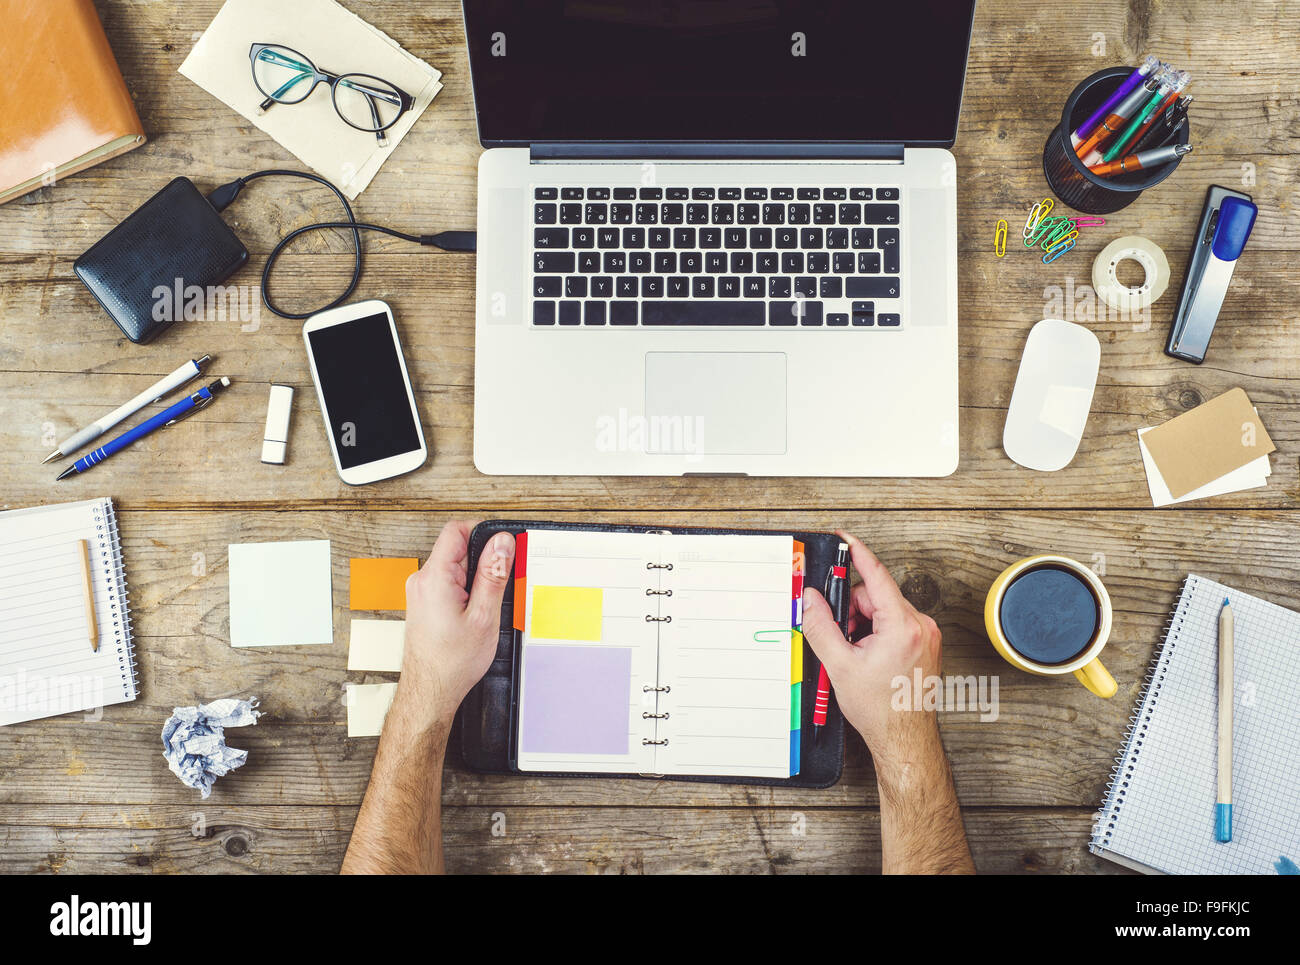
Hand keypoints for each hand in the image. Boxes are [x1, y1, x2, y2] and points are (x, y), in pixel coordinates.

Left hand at [389, 521, 514, 732]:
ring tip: (483, 605)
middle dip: (483, 560)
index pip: (457, 530)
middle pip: (458, 547)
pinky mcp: (424, 601)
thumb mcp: (484, 616)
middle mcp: (422, 580)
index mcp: (434, 578)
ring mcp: (420, 591)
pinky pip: (448, 581)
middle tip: (497, 586)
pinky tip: (472, 611)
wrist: (431, 690)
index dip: (483, 531)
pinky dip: (465, 589)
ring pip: (454, 565)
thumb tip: (502, 543)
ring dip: (474, 577)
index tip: (502, 547)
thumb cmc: (452, 662)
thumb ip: (493, 575)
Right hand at [801, 532, 942, 775]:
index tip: (844, 538)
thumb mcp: (840, 665)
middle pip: (875, 595)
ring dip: (864, 624)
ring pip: (883, 610)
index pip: (876, 575)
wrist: (905, 739)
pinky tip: (870, 657)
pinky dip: (876, 632)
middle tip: (842, 638)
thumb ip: (821, 626)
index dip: (857, 553)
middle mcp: (921, 625)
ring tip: (858, 654)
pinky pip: (894, 623)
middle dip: (853, 611)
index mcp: (903, 626)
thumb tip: (811, 600)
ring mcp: (926, 634)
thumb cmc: (882, 710)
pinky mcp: (925, 643)